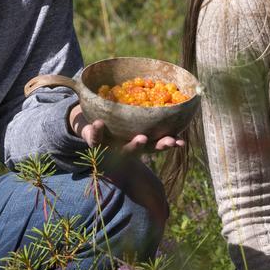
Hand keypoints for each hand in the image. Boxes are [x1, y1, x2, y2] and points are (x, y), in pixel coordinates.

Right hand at [68, 104, 185, 152]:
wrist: (104, 137)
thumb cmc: (95, 126)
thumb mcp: (87, 124)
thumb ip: (89, 123)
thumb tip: (87, 117)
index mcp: (101, 144)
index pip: (96, 140)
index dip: (97, 133)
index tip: (98, 124)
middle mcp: (118, 150)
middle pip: (127, 151)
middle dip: (135, 146)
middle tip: (141, 139)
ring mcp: (134, 148)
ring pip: (147, 150)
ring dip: (159, 146)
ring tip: (171, 141)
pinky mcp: (148, 144)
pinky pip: (159, 144)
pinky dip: (171, 142)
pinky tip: (182, 139)